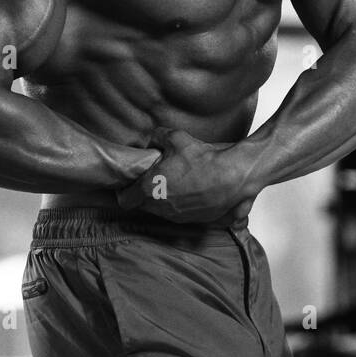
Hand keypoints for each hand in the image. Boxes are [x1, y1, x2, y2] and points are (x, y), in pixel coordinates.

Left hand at [116, 127, 255, 223]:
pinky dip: (181, 205)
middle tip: (152, 180)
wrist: (231, 176)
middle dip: (145, 194)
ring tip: (174, 184)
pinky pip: (180, 214)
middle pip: (142, 206)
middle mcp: (161, 207)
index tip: (128, 184)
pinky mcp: (194, 220)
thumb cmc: (203, 159)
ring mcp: (177, 216)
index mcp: (150, 189)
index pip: (124, 200)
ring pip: (161, 211)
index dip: (124, 192)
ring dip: (163, 200)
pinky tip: (190, 192)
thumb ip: (158, 136)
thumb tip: (154, 137)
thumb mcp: (176, 137)